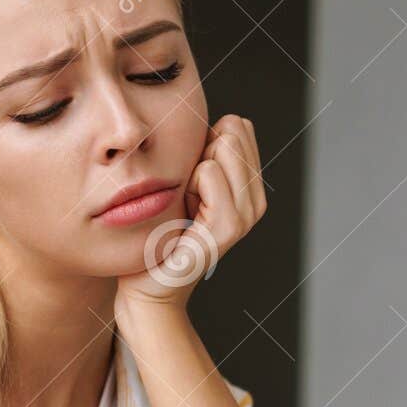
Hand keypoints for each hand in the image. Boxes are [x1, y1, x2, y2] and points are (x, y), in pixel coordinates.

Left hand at [114, 114, 267, 314]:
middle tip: (187, 196)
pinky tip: (185, 214)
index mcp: (251, 189)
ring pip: (222, 147)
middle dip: (200, 154)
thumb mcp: (186, 184)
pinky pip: (209, 171)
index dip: (205, 143)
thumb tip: (219, 121)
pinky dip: (190, 184)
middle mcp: (256, 202)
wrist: (149, 286)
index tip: (191, 181)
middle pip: (233, 131)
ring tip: (185, 207)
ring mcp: (246, 215)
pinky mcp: (229, 225)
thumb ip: (206, 153)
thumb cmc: (160, 234)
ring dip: (192, 171)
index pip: (239, 126)